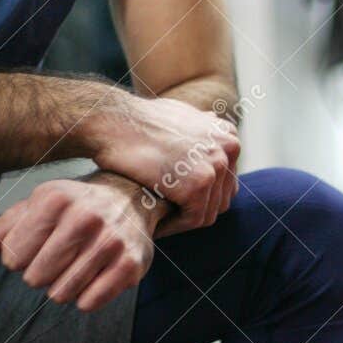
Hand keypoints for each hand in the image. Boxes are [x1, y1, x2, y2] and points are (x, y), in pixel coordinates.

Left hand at [0, 172, 155, 311]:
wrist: (131, 198)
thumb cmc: (73, 206)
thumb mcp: (34, 209)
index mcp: (54, 200)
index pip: (13, 257)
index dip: (20, 258)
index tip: (36, 246)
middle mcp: (85, 218)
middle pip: (36, 277)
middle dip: (41, 274)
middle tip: (58, 257)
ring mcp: (110, 242)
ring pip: (62, 294)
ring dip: (62, 287)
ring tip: (76, 266)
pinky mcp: (130, 265)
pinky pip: (90, 303)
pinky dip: (85, 298)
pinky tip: (93, 278)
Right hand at [86, 94, 239, 230]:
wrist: (113, 121)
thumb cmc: (138, 120)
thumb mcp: (181, 115)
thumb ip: (201, 127)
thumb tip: (212, 121)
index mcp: (227, 134)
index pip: (225, 181)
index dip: (201, 196)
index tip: (177, 203)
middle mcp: (229, 148)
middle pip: (220, 198)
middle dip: (194, 210)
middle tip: (168, 218)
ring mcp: (216, 166)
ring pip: (208, 212)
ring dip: (182, 222)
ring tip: (159, 223)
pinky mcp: (198, 185)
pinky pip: (193, 220)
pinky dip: (174, 227)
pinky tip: (155, 226)